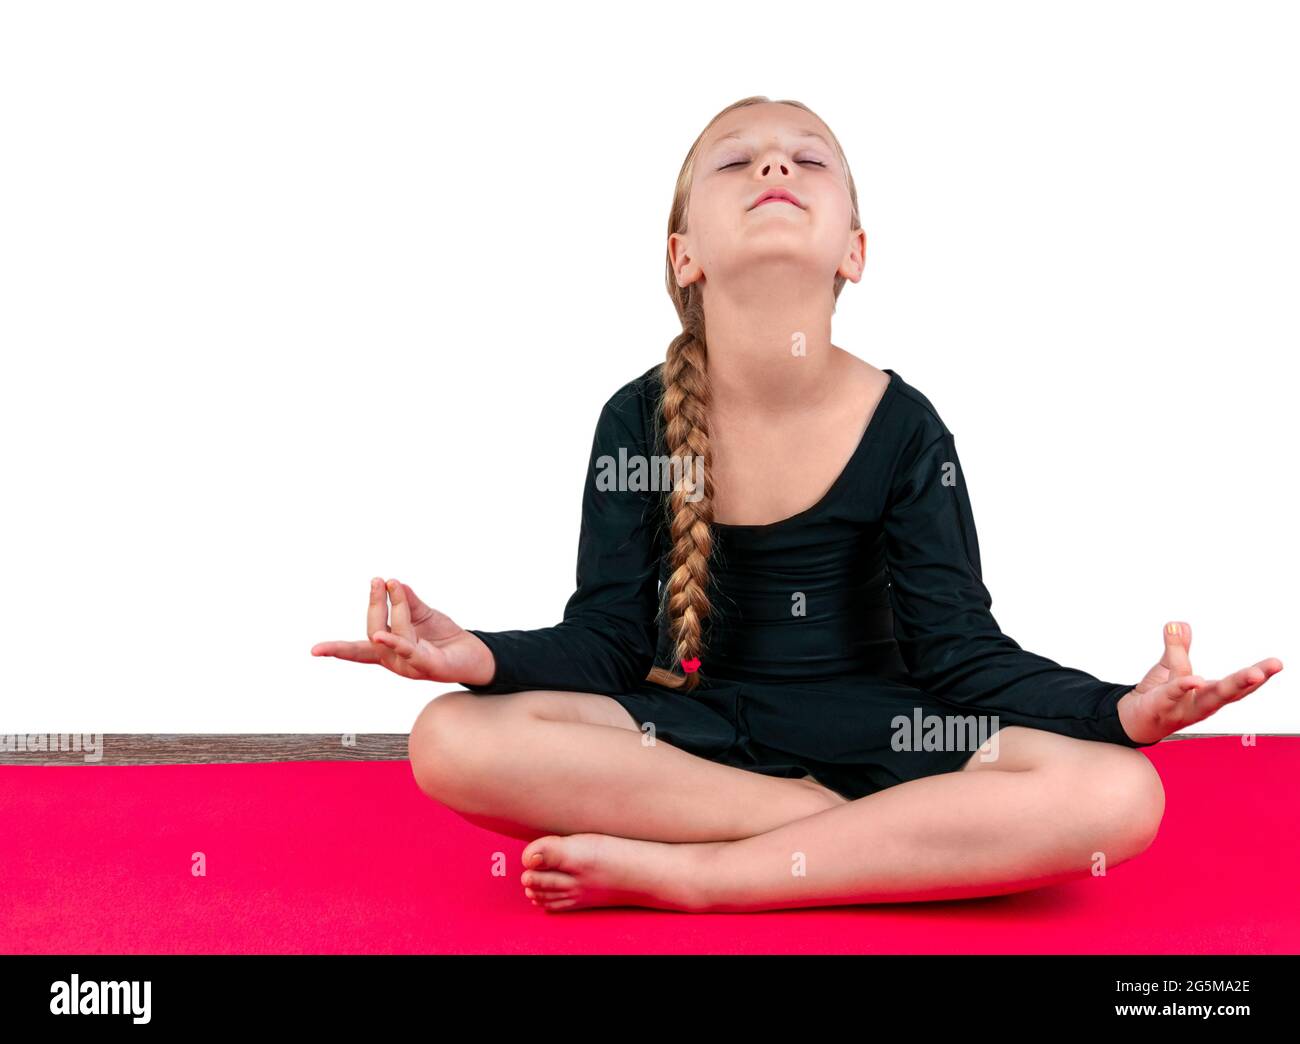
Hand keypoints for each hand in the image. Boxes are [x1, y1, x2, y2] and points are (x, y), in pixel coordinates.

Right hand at [310, 577, 494, 684]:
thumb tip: (392, 583)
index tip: (315, 651)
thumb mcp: (424, 613)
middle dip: (373, 604)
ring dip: (395, 608)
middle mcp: (394, 660)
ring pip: (392, 635)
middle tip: (377, 580)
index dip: (337, 649)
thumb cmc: (445, 637)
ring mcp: (409, 666)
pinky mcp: (426, 666)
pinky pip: (408, 651)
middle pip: (374, 631)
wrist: (476, 653)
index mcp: (389, 649)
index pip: (358, 649)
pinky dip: (396, 641)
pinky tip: (386, 634)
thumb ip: (407, 600)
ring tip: (395, 586)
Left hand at [1116, 621, 1282, 744]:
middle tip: (1270, 669)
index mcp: (1208, 694)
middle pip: (1228, 693)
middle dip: (1250, 681)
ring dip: (1227, 686)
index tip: (1277, 664)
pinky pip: (1172, 696)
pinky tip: (1193, 680)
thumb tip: (1180, 624)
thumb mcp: (1170, 669)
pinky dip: (1183, 687)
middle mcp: (1200, 705)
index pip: (1238, 686)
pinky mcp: (1160, 708)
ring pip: (1206, 697)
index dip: (1259, 676)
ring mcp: (1182, 709)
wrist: (1132, 721)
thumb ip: (1177, 649)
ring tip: (1251, 674)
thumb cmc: (1158, 697)